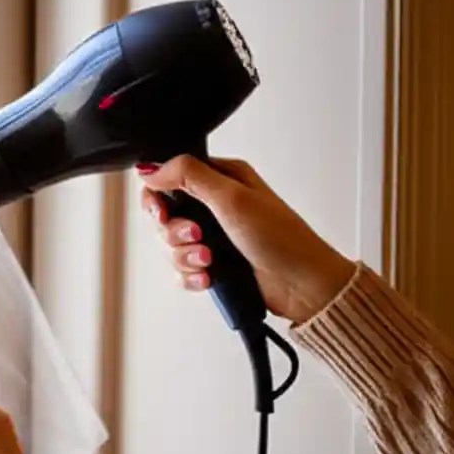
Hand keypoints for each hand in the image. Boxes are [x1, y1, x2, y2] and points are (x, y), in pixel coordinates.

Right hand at [137, 155, 355, 323]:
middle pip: (165, 216)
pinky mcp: (214, 264)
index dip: (157, 198)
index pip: (169, 179)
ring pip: (172, 246)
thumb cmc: (281, 238)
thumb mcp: (233, 196)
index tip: (162, 213)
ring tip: (210, 261)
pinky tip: (209, 278)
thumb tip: (152, 168)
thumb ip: (189, 176)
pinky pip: (183, 271)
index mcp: (221, 179)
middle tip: (198, 237)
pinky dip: (192, 276)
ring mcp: (214, 237)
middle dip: (174, 233)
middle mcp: (215, 206)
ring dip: (186, 257)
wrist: (301, 285)